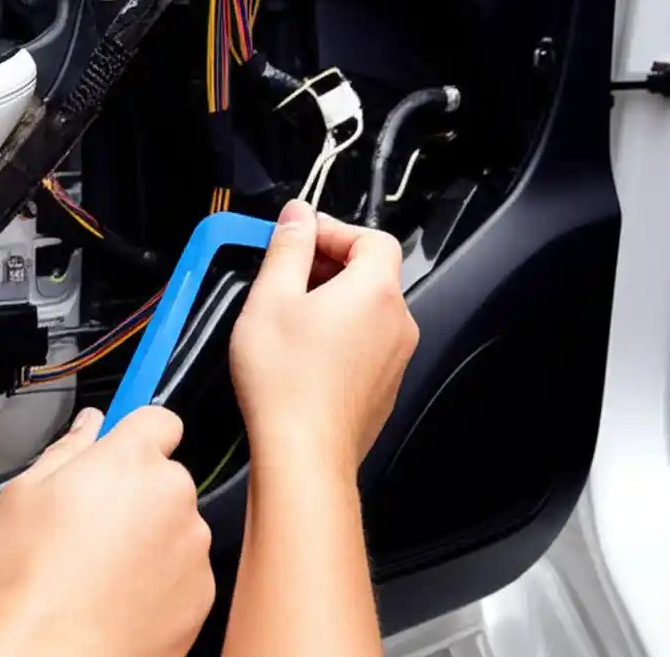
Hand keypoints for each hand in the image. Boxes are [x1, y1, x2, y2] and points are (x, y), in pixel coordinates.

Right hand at [0, 407, 214, 656]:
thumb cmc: (28, 581)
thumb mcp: (23, 496)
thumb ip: (67, 450)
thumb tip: (89, 425)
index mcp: (130, 460)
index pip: (159, 417)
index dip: (137, 432)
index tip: (121, 448)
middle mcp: (174, 495)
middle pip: (166, 477)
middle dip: (137, 492)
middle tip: (91, 522)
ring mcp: (193, 546)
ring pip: (177, 525)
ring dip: (151, 536)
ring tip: (100, 568)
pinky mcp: (202, 592)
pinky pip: (184, 570)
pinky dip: (161, 579)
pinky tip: (119, 597)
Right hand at [230, 200, 418, 475]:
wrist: (304, 454)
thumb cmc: (286, 381)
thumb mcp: (271, 298)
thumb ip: (288, 247)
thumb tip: (298, 214)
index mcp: (376, 291)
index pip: (372, 238)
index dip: (335, 230)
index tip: (299, 236)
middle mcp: (397, 322)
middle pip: (372, 274)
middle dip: (329, 265)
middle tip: (286, 274)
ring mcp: (395, 358)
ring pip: (368, 311)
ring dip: (332, 302)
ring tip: (288, 317)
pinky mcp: (383, 388)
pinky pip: (366, 345)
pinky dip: (339, 336)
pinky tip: (302, 354)